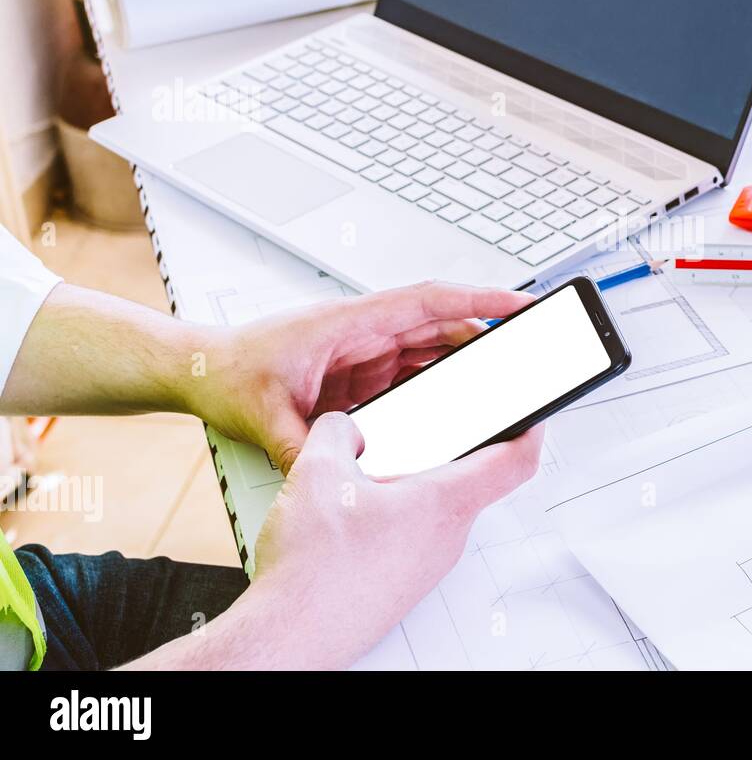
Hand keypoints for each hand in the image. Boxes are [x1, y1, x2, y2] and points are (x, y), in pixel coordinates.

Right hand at [127, 414, 543, 669]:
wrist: (288, 638)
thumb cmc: (312, 571)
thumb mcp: (317, 473)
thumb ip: (338, 431)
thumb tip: (345, 426)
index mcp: (444, 504)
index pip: (517, 461)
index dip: (531, 425)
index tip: (530, 408)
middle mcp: (446, 538)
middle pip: (473, 479)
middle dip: (450, 446)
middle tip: (426, 422)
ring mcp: (427, 566)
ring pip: (438, 509)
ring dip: (414, 482)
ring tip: (368, 467)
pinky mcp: (403, 583)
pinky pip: (413, 535)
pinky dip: (395, 513)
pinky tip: (352, 510)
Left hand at [188, 282, 532, 470]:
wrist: (200, 369)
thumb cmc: (228, 373)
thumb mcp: (264, 418)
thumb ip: (303, 449)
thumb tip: (334, 476)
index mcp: (350, 323)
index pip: (430, 302)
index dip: (482, 300)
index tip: (522, 304)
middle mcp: (365, 331)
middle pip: (442, 327)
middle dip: (487, 340)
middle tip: (525, 360)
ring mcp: (366, 350)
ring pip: (431, 351)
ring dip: (463, 367)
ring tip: (497, 391)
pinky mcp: (362, 371)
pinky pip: (412, 373)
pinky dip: (436, 387)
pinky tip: (451, 410)